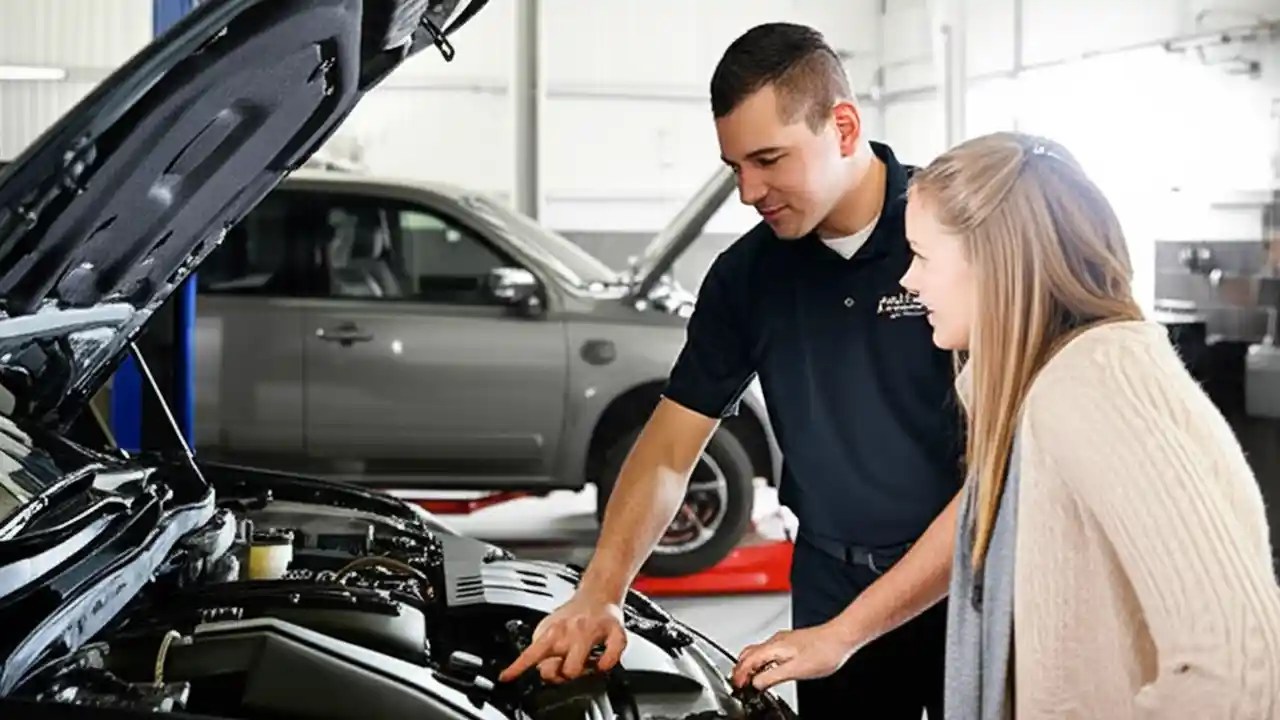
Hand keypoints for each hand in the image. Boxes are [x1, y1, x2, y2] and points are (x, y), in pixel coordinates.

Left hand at [497, 594, 626, 683]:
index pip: (530, 654)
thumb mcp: (549, 630)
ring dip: (580, 672)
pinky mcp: (614, 631)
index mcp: (550, 632)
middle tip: (567, 666)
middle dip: (560, 676)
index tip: (505, 677)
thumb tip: (541, 672)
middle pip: (555, 671)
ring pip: (576, 668)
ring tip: (585, 663)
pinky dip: (606, 662)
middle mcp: (569, 632)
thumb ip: (542, 653)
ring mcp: (591, 631)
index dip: (517, 667)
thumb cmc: (573, 617)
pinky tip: (602, 661)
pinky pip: (611, 656)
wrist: (598, 593)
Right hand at [730, 623, 856, 690]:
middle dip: (740, 668)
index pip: (747, 661)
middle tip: (739, 682)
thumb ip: (772, 677)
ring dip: (750, 665)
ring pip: (758, 651)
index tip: (738, 686)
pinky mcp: (791, 642)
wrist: (841, 637)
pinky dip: (761, 661)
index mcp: (774, 647)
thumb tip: (756, 684)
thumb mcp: (796, 670)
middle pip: (748, 654)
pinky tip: (768, 669)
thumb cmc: (824, 651)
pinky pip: (768, 651)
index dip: (740, 675)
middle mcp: (775, 641)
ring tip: (750, 678)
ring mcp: (783, 640)